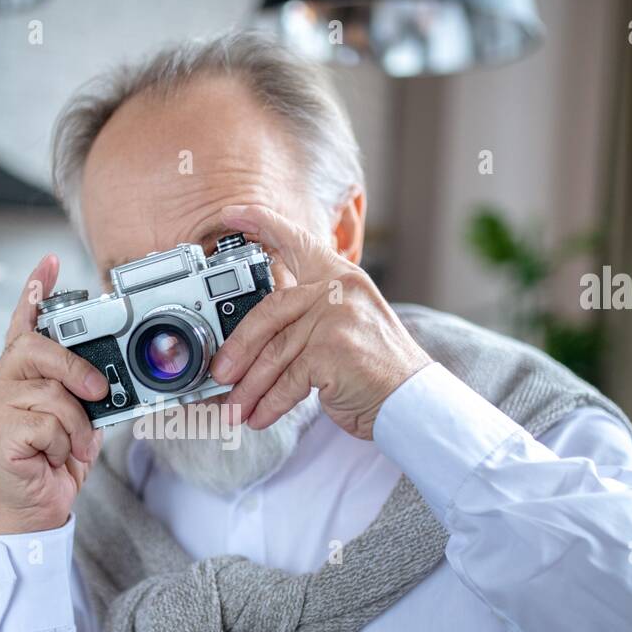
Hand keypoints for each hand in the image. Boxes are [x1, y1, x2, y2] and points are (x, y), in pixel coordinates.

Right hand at [0, 254, 108, 535]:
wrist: (37, 509)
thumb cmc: (54, 462)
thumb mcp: (77, 419)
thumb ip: (81, 391)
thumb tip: (104, 375)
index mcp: (17, 375)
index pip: (24, 324)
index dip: (36, 290)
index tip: (51, 262)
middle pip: (39, 350)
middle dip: (77, 371)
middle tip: (97, 394)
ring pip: (52, 393)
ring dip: (76, 426)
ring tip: (71, 446)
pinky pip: (48, 422)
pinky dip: (64, 443)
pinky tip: (52, 457)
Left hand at [210, 204, 432, 439]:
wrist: (411, 401)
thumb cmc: (376, 371)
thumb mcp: (345, 328)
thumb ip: (307, 319)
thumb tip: (250, 340)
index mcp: (340, 277)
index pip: (297, 241)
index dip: (262, 224)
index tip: (233, 214)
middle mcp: (338, 290)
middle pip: (269, 311)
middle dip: (239, 348)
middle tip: (220, 374)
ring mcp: (336, 317)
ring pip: (273, 352)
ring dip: (250, 387)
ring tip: (236, 408)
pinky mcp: (332, 350)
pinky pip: (287, 380)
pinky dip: (269, 404)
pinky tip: (260, 417)